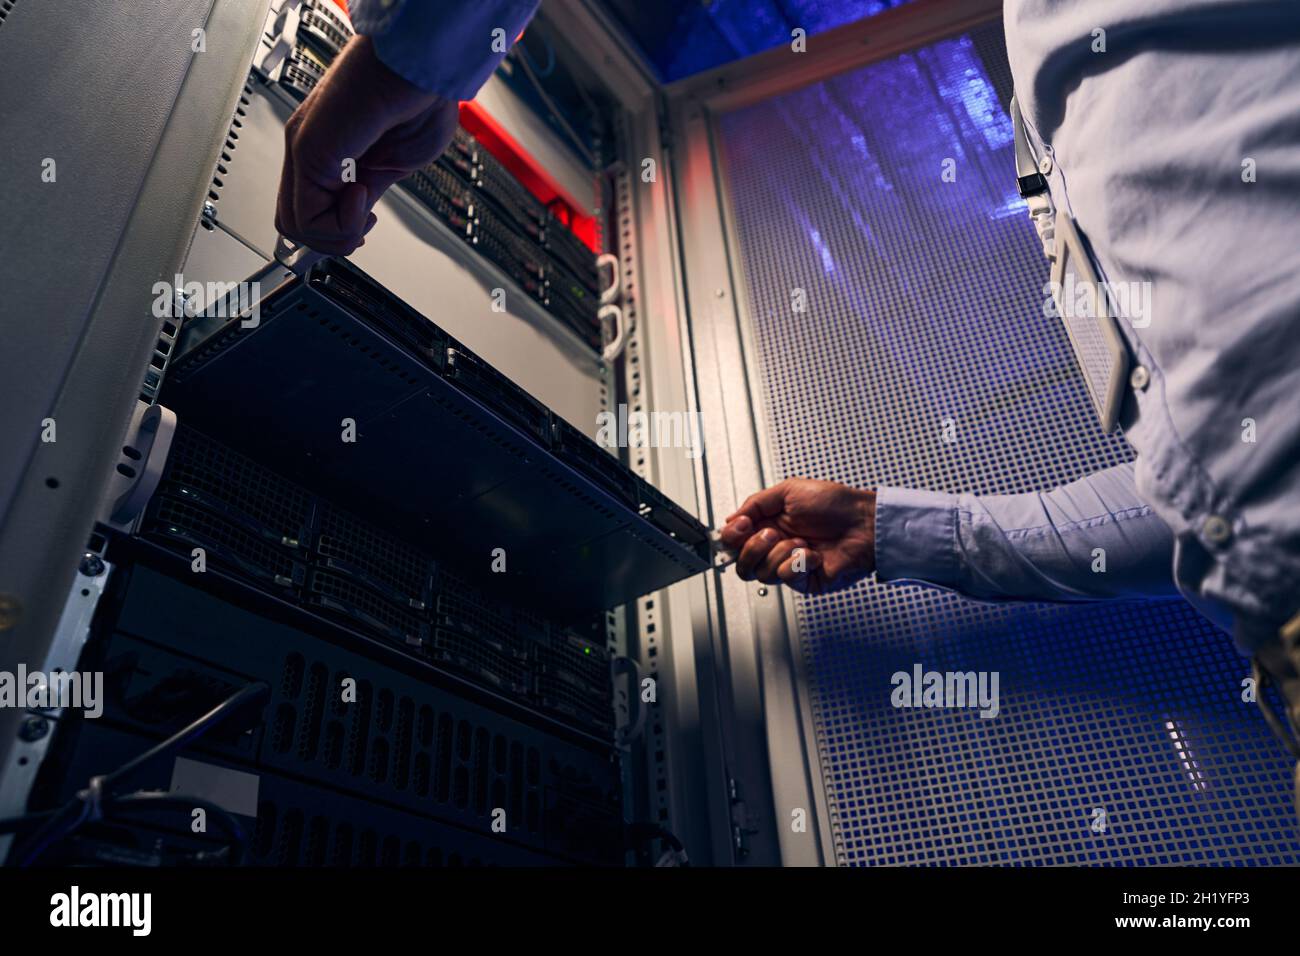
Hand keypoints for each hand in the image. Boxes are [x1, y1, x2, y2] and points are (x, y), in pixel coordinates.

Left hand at [276, 36, 459, 255]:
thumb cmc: (417, 101)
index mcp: (329, 152)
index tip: (368, 219)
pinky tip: (361, 195)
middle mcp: (309, 149)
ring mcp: (303, 149)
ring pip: (293, 226)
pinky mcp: (307, 150)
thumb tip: (356, 212)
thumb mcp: (396, 164)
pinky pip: (307, 217)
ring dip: (338, 235)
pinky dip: (340, 224)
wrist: (420, 70)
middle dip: (334, 240)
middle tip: (364, 221)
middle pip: (293, 223)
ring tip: (365, 206)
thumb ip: (369, 190)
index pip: (309, 211)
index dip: (338, 231)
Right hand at [718, 478, 875, 593]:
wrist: (864, 522)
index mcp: (769, 525)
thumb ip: (756, 503)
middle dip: (753, 547)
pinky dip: (798, 561)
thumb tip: (732, 518)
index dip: (732, 536)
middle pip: (742, 563)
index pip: (735, 541)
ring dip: (781, 552)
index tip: (742, 525)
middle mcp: (776, 548)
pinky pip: (785, 576)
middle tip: (772, 533)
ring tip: (801, 541)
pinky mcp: (804, 581)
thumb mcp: (790, 491)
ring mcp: (789, 565)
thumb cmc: (836, 504)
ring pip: (761, 572)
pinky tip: (813, 553)